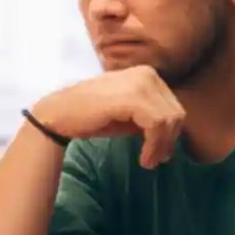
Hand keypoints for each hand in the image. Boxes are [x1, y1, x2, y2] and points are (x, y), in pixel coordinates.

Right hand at [31, 65, 184, 168]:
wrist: (59, 114)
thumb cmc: (90, 116)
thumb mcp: (127, 114)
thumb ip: (149, 117)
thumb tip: (172, 134)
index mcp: (147, 74)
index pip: (173, 106)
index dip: (172, 133)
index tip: (161, 153)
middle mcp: (147, 74)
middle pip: (176, 113)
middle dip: (169, 141)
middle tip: (156, 160)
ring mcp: (140, 83)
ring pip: (169, 120)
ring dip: (161, 145)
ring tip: (148, 161)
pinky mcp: (132, 97)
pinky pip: (156, 124)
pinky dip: (154, 144)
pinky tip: (143, 157)